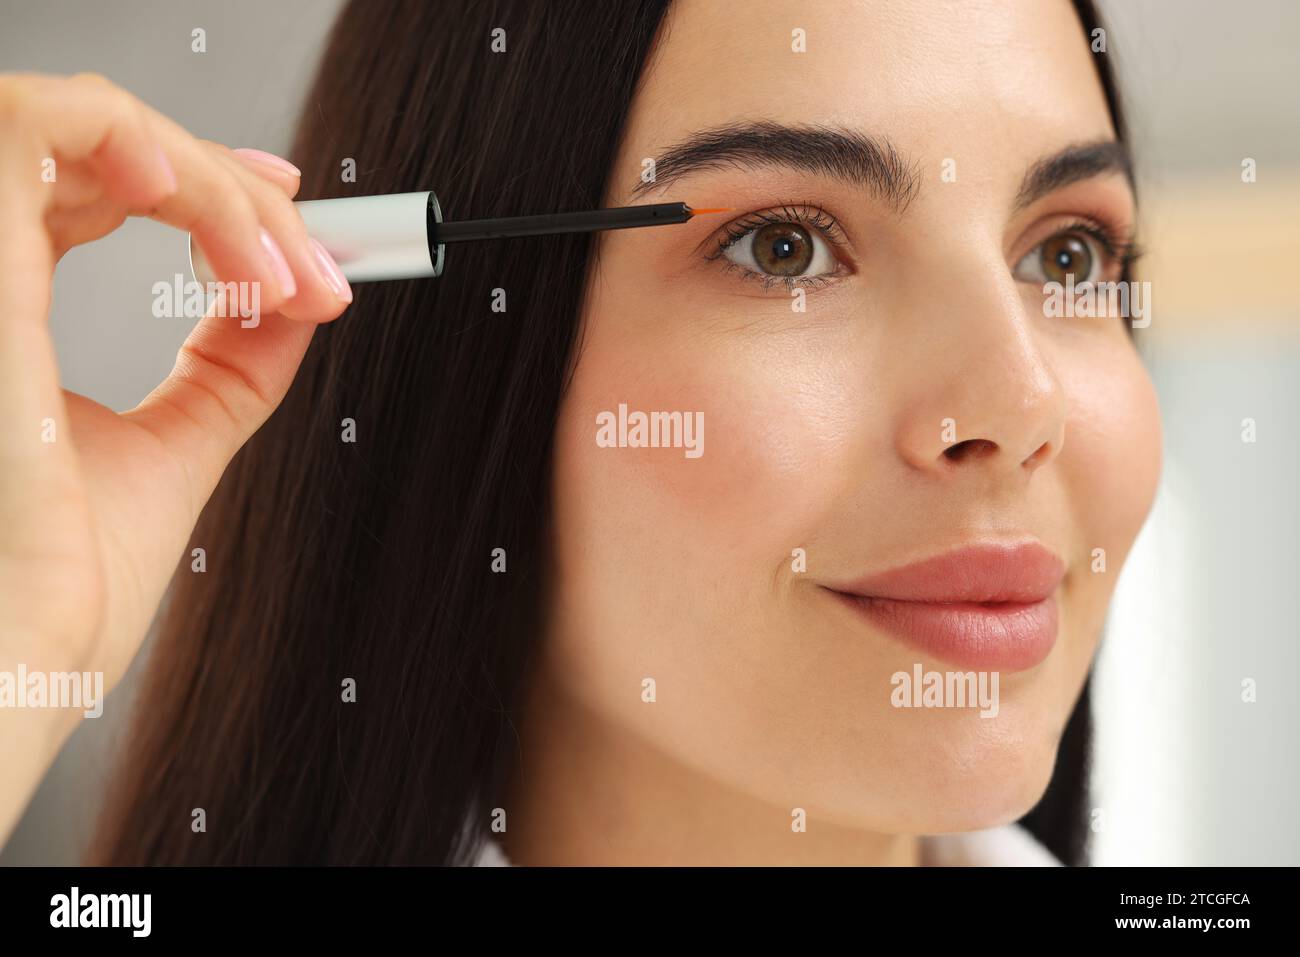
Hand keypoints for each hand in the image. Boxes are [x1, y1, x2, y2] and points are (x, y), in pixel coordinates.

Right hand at [0, 71, 349, 712]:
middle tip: (314, 263)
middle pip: (106, 153)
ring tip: (280, 265)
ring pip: (90, 128)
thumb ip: (230, 369)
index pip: (91, 190)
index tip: (294, 227)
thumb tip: (296, 303)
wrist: (17, 661)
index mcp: (1, 309)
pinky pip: (53, 126)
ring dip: (215, 184)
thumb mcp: (173, 449)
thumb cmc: (57, 588)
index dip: (201, 186)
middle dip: (239, 197)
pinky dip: (150, 147)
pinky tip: (217, 211)